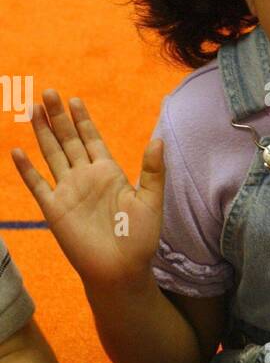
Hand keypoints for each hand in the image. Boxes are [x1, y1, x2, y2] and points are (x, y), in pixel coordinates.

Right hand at [10, 92, 165, 291]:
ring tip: (32, 109)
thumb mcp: (151, 201)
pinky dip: (27, 169)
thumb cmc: (140, 239)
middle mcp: (86, 178)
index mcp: (108, 173)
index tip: (74, 99)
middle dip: (58, 117)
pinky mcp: (55, 209)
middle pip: (68, 140)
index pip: (92, 139)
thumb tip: (159, 139)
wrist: (121, 270)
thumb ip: (153, 170)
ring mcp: (68, 192)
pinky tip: (17, 151)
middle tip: (48, 92)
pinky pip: (38, 185)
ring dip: (42, 133)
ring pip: (51, 155)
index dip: (82, 119)